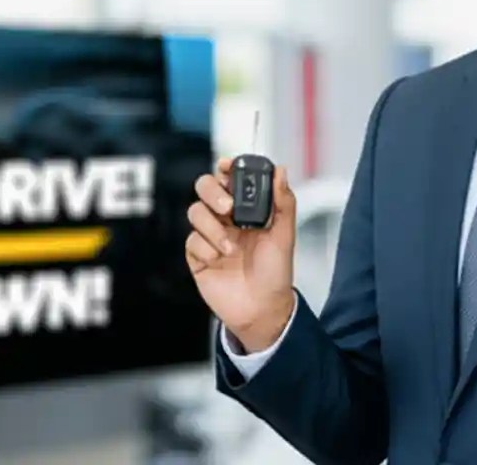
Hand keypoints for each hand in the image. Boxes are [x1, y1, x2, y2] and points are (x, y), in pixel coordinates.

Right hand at [185, 157, 296, 352]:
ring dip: (212, 228)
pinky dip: (205, 248)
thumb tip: (280, 171)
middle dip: (212, 192)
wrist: (262, 309)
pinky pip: (191, 241)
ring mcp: (210, 236)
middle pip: (204, 188)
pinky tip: (219, 260)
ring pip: (195, 212)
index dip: (225, 169)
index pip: (229, 180)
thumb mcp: (285, 235)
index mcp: (246, 210)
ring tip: (230, 248)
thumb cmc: (275, 273)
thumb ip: (283, 202)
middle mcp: (225, 219)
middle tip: (227, 208)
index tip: (227, 166)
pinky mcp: (197, 256)